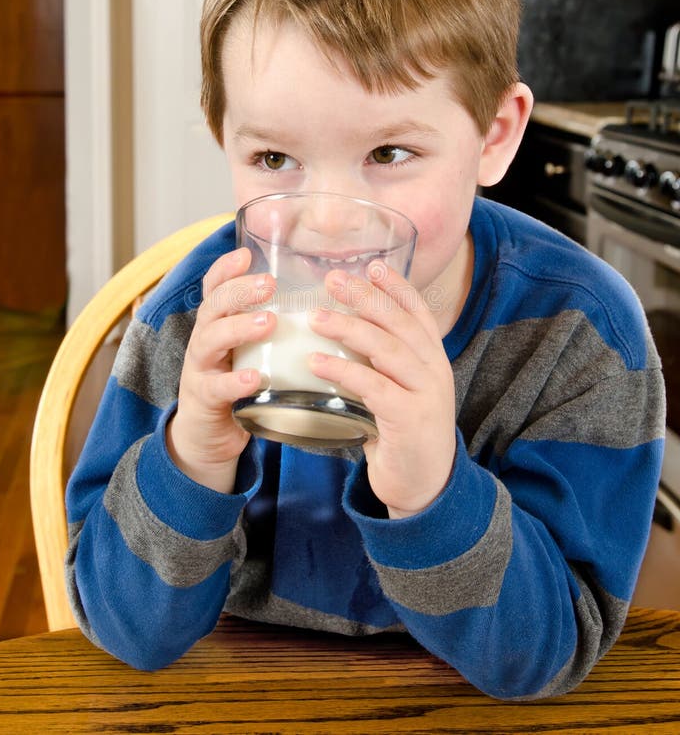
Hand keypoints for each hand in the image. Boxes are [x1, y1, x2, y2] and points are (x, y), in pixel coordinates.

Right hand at [166, 247, 275, 491]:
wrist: (208, 435)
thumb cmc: (238, 383)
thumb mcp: (251, 350)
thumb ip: (274, 326)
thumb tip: (325, 302)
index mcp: (217, 323)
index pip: (214, 287)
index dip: (226, 268)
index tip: (246, 254)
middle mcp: (204, 339)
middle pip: (212, 305)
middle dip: (239, 291)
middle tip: (269, 284)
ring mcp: (201, 369)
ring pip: (210, 339)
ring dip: (239, 327)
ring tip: (267, 323)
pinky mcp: (205, 399)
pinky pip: (217, 387)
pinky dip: (236, 381)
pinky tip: (256, 379)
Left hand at [308, 262, 455, 517]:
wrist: (425, 487)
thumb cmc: (402, 435)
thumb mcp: (398, 391)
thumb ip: (380, 366)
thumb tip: (336, 336)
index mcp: (432, 359)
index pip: (418, 311)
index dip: (396, 286)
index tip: (371, 264)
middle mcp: (434, 370)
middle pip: (400, 322)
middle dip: (365, 296)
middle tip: (332, 278)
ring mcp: (426, 393)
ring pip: (387, 348)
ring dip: (349, 328)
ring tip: (315, 316)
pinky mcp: (409, 419)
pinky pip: (373, 386)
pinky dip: (343, 370)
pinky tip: (315, 361)